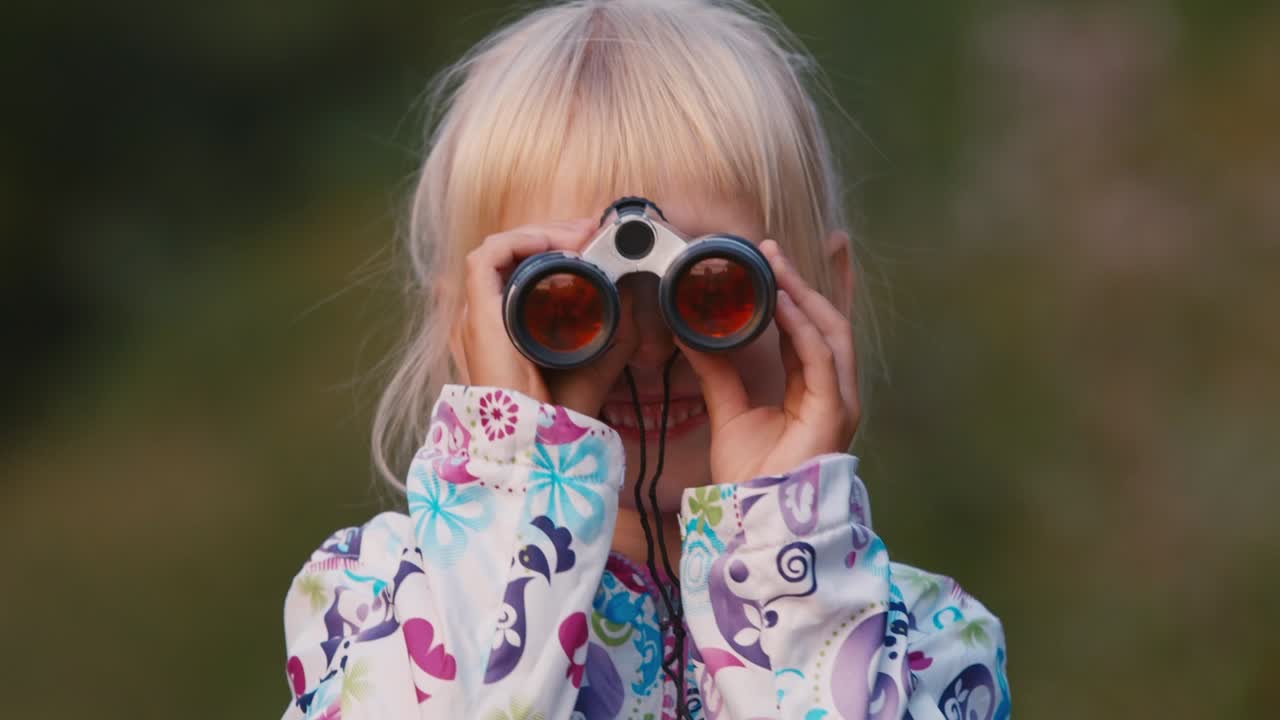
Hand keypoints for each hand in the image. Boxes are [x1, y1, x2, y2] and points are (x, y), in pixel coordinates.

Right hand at [456, 219, 638, 416]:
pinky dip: (519, 242)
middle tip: (589, 230)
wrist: (538, 438)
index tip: (592, 241)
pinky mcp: (477, 313)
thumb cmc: (560, 411)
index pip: (522, 270)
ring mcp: (477, 314)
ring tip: (577, 234)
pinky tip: (554, 245)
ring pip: (499, 250)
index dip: (555, 248)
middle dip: (553, 235)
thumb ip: (614, 329)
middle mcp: (485, 317)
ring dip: (540, 234)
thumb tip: (633, 293)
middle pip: (512, 256)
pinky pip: (487, 258)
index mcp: (506, 328)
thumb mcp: (598, 358)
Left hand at [677, 240, 859, 484]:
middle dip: (802, 282)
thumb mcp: (728, 411)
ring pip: (830, 331)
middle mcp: (834, 391)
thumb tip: (691, 333)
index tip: (774, 259)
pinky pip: (821, 357)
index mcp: (813, 390)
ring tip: (774, 264)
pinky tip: (781, 301)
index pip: (811, 330)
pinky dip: (801, 326)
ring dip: (802, 293)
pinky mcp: (833, 411)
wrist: (756, 521)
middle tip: (770, 250)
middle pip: (826, 322)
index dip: (798, 293)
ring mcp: (839, 401)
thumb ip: (716, 372)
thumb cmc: (751, 477)